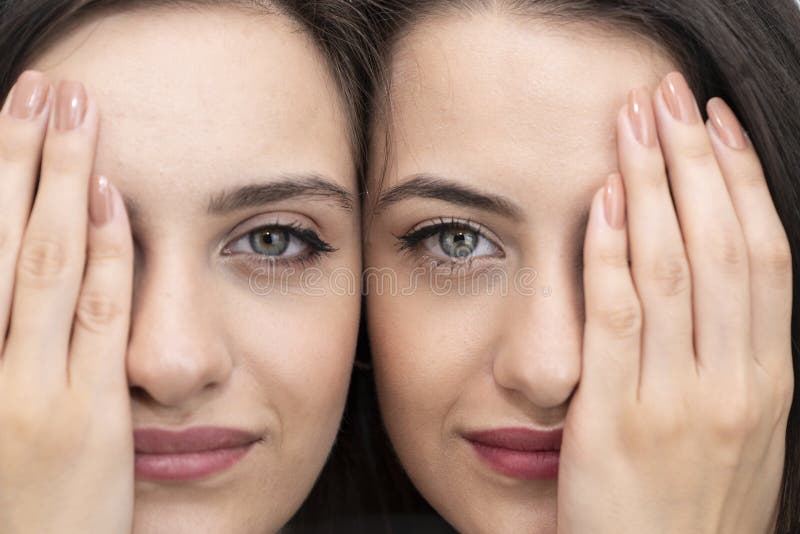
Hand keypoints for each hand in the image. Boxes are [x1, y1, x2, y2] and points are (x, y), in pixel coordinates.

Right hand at [0, 71, 134, 532]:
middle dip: (22, 155)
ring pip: (49, 265)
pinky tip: (116, 199)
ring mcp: (30, 392)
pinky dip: (109, 255)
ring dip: (65, 182)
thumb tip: (17, 271)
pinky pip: (100, 319)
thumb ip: (3, 336)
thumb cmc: (4, 494)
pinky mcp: (86, 418)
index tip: (15, 113)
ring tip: (78, 117)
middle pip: (4, 238)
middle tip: (47, 88)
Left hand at [557, 72, 792, 533]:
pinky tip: (604, 200)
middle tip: (670, 95)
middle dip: (695, 160)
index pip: (764, 255)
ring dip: (653, 185)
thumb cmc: (698, 508)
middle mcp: (735, 382)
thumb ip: (730, 358)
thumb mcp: (740, 432)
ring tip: (634, 123)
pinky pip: (617, 319)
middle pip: (720, 244)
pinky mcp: (617, 419)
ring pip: (673, 268)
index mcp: (770, 380)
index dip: (741, 179)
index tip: (717, 123)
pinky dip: (611, 253)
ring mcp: (678, 400)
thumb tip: (711, 279)